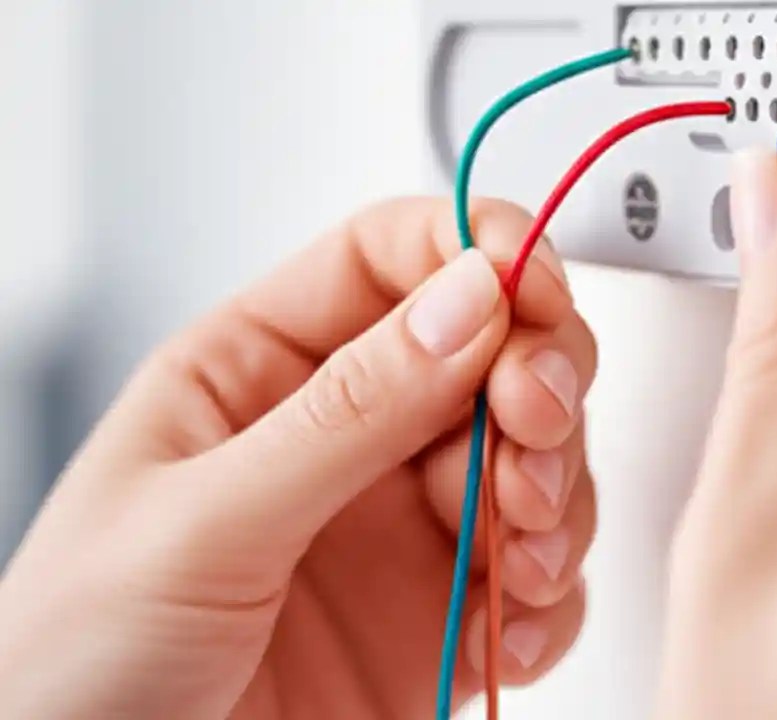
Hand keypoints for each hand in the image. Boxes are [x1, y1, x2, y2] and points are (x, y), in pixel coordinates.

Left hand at [0, 198, 597, 718]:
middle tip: (535, 428)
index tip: (535, 288)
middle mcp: (346, 437)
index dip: (478, 249)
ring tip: (518, 556)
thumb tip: (470, 299)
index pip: (391, 260)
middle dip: (536, 381)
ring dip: (556, 498)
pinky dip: (548, 601)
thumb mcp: (200, 522)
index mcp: (261, 372)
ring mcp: (402, 528)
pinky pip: (537, 581)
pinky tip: (505, 635)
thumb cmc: (74, 667)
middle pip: (491, 351)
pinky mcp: (441, 618)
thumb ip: (346, 411)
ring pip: (534, 461)